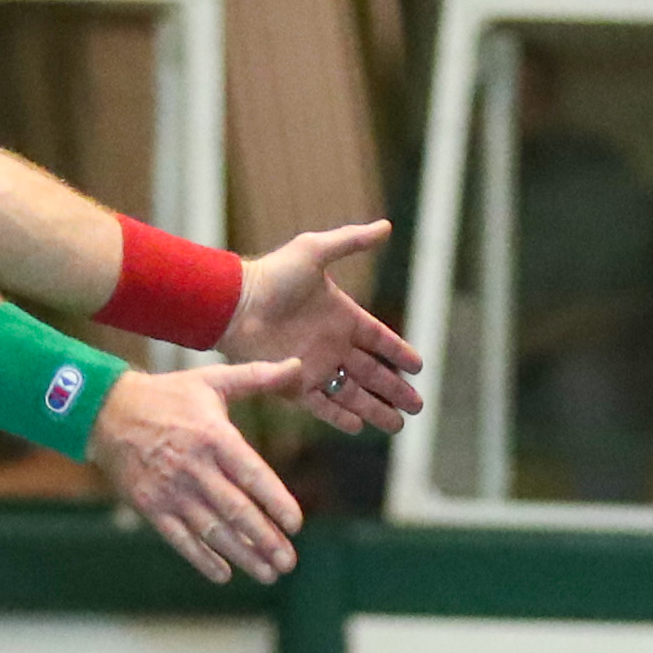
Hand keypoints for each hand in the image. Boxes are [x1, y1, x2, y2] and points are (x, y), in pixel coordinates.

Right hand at [90, 358, 307, 582]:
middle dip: (265, 538)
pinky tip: (224, 574)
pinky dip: (201, 559)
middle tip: (289, 561)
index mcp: (213, 436)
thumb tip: (297, 364)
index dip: (275, 500)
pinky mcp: (149, 505)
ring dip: (242, 554)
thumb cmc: (167, 395)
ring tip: (269, 573)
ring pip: (211, 530)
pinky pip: (179, 539)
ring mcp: (169, 489)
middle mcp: (193, 466)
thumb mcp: (211, 381)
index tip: (296, 523)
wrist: (105, 410)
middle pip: (235, 509)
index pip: (252, 474)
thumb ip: (257, 377)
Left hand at [223, 221, 425, 433]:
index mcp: (341, 317)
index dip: (399, 353)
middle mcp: (331, 345)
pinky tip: (358, 426)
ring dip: (375, 409)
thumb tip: (387, 226)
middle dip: (396, 390)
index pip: (379, 339)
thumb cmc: (271, 275)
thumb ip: (351, 241)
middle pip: (372, 373)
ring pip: (352, 394)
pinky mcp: (293, 384)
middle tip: (417, 407)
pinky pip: (321, 405)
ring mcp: (313, 367)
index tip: (419, 367)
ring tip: (397, 425)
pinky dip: (339, 417)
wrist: (233, 304)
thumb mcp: (314, 251)